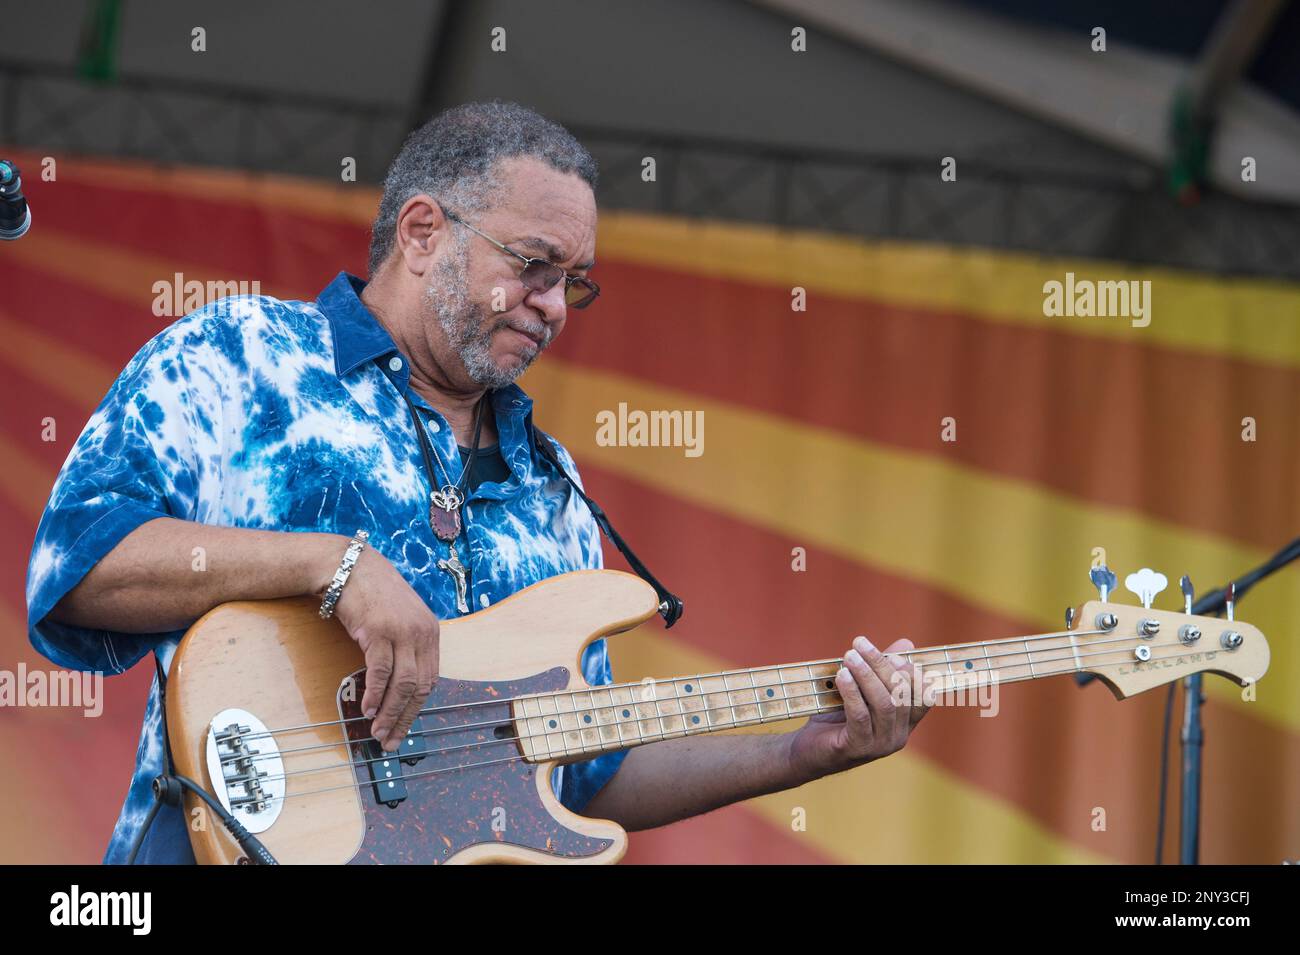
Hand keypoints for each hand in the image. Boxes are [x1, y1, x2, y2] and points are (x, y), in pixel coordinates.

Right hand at [326, 539, 439, 751]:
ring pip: (403, 683)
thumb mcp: (399, 619)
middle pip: (420, 686)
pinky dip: (376, 694)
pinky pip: (381, 672)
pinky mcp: (379, 630)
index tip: (404, 728)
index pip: (430, 680)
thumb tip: (401, 687)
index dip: (416, 708)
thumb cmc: (371, 595)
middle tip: (391, 740)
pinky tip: (368, 708)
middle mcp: (422, 632)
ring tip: (377, 730)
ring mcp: (402, 631)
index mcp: (431, 632)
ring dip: (390, 712)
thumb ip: (405, 647)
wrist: (349, 567)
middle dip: (405, 718)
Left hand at [786, 635, 929, 781]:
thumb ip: (883, 669)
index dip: (916, 674)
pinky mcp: (858, 748)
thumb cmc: (836, 717)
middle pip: (901, 695)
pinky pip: (860, 716)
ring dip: (866, 675)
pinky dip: (852, 692)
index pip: (924, 698)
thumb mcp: (861, 690)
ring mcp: (880, 745)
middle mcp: (898, 736)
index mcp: (904, 724)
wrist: (808, 751)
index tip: (898, 653)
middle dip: (881, 665)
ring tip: (850, 655)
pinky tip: (842, 675)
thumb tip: (907, 643)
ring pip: (884, 704)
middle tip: (860, 643)